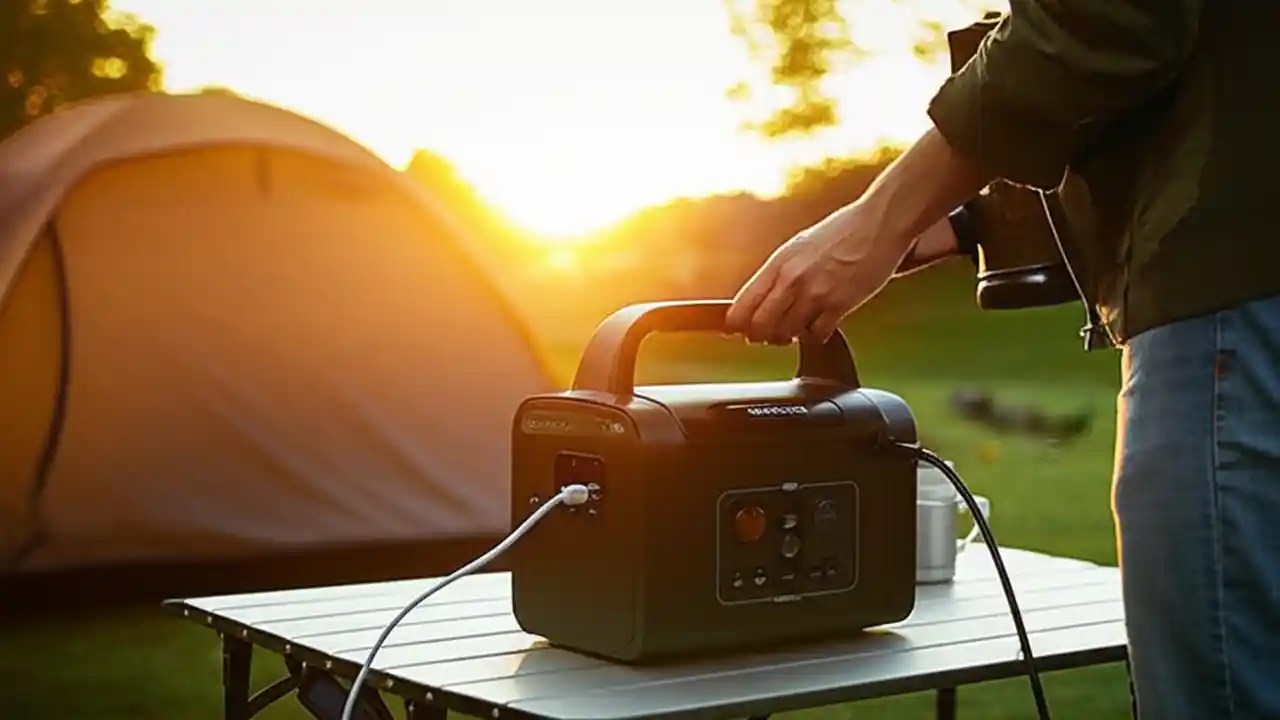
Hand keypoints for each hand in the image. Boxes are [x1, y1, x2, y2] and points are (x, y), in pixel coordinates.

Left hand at [724, 126, 988, 345]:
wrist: (879, 223)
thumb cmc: (842, 232)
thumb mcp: (799, 247)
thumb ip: (779, 273)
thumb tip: (759, 301)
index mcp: (778, 263)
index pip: (742, 306)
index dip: (738, 324)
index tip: (742, 329)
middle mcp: (792, 279)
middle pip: (760, 327)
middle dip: (762, 336)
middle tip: (771, 334)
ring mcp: (815, 293)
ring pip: (785, 334)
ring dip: (790, 336)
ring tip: (798, 326)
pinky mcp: (840, 304)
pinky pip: (816, 335)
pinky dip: (815, 336)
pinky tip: (820, 325)